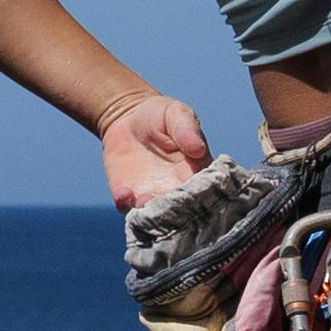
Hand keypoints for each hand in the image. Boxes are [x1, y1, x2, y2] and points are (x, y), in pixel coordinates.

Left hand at [97, 92, 218, 212]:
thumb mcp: (177, 115)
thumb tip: (198, 149)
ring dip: (151, 215)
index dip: (203, 196)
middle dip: (177, 213)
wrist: (127, 119)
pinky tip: (124, 193)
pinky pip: (127, 208)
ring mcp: (152, 196)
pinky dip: (126, 204)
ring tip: (145, 201)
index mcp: (197, 172)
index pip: (206, 191)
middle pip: (182, 211)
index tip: (197, 194)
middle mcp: (177, 190)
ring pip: (155, 216)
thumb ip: (187, 130)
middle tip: (169, 204)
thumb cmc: (161, 116)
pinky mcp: (129, 196)